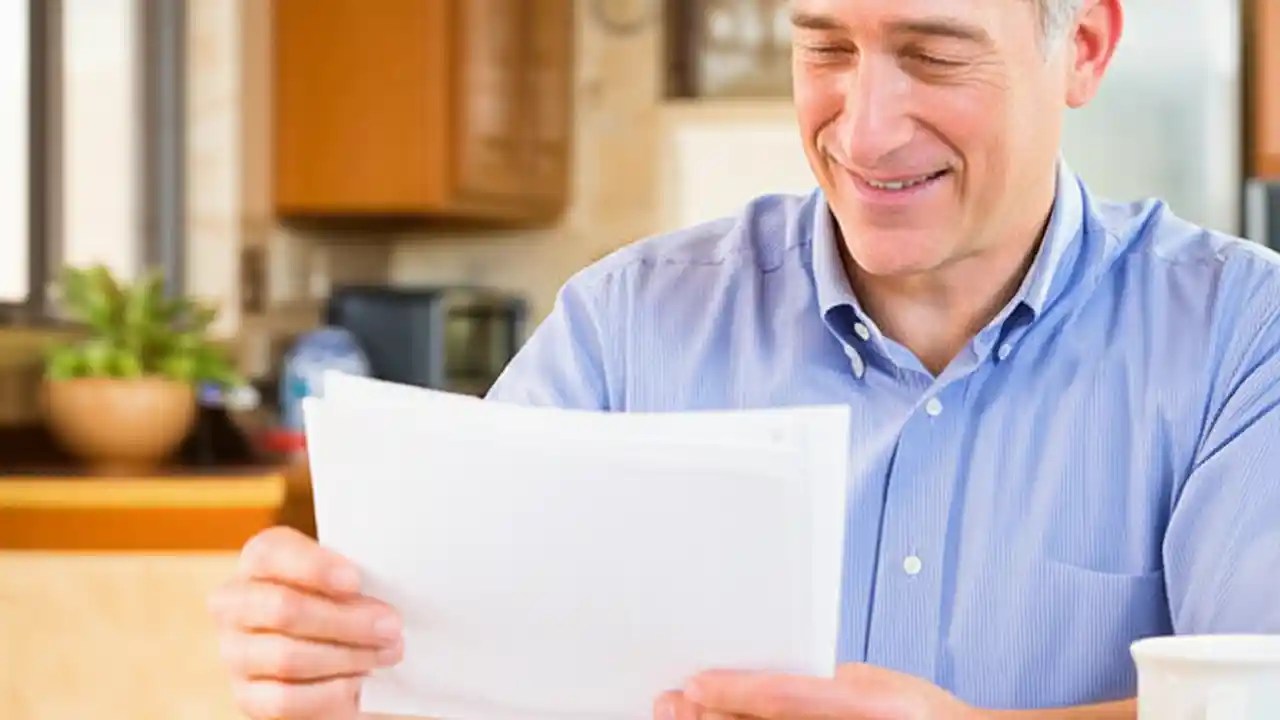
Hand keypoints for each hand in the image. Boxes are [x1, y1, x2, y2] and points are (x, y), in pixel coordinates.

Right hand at [208, 526, 403, 719]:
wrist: (333, 660)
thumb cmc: (343, 607)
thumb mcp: (347, 585)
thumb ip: (354, 585)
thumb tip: (379, 607)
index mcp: (259, 561)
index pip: (270, 554)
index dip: (313, 566)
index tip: (355, 580)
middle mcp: (235, 604)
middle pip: (282, 609)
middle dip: (345, 620)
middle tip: (391, 625)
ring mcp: (235, 653)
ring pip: (288, 657)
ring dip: (348, 656)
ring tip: (387, 652)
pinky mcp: (247, 697)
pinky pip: (286, 700)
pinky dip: (330, 691)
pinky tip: (359, 681)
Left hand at [655, 663, 985, 719]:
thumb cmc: (915, 712)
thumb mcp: (866, 682)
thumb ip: (816, 682)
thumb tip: (753, 684)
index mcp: (864, 703)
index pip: (783, 698)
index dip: (731, 692)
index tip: (692, 684)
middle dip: (708, 719)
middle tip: (672, 705)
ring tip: (682, 717)